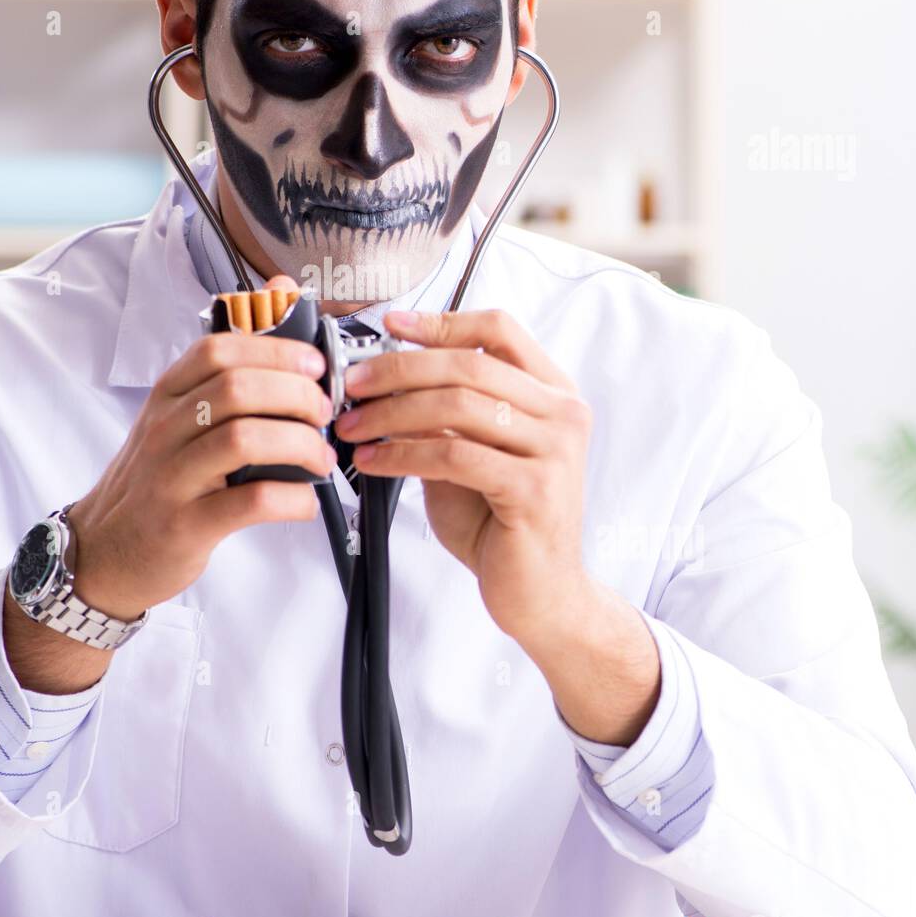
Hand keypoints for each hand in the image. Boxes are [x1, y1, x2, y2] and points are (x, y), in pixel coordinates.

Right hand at [67, 275, 333, 622]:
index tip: (314, 364)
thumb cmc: (159, 477)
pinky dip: (291, 497)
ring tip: (322, 457)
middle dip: (296, 395)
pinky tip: (305, 500)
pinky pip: (249, 502)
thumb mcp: (181, 416)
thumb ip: (230, 365)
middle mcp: (165, 429)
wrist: (105, 550)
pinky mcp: (185, 524)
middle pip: (237, 390)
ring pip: (243, 440)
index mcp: (168, 395)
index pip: (218, 350)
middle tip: (325, 412)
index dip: (275, 349)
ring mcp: (171, 477)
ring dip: (299, 444)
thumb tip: (282, 290)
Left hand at [333, 305, 659, 744]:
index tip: (390, 325)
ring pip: (459, 406)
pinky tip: (372, 463)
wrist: (540, 595)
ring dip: (392, 414)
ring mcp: (554, 450)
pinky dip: (402, 454)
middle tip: (352, 385)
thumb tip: (380, 382)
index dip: (440, 322)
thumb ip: (443, 416)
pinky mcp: (534, 489)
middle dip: (398, 370)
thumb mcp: (471, 455)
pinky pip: (454, 455)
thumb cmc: (503, 523)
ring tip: (352, 428)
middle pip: (469, 364)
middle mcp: (562, 413)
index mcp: (553, 392)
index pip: (498, 330)